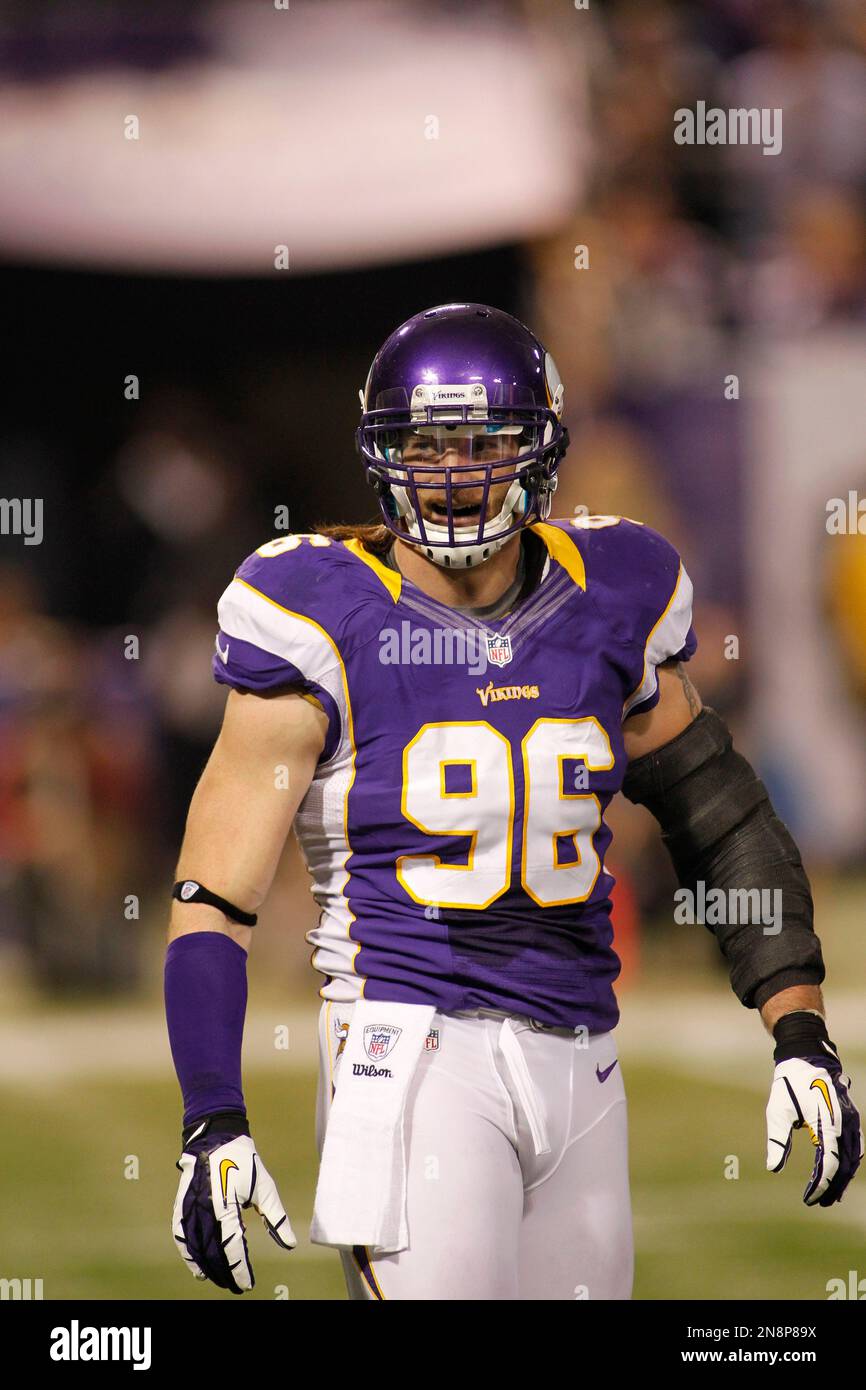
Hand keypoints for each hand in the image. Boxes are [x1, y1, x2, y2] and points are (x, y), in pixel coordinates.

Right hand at [172, 1111, 295, 1292]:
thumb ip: (276, 1217)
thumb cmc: (244, 1162)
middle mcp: (204, 1208)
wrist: (217, 1138)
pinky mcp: (182, 1204)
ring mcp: (190, 1206)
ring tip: (217, 1280)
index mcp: (226, 1204)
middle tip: (235, 1286)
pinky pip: (181, 1234)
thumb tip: (290, 1244)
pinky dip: (187, 1253)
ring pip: (194, 1247)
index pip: (231, 1247)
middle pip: (211, 1251)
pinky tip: (196, 1266)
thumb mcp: (265, 1187)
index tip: (246, 1284)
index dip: (239, 1269)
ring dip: (205, 1266)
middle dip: (223, 1272)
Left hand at [766, 1015, 862, 1206]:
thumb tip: (773, 1168)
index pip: (829, 1164)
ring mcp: (850, 1119)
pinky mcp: (850, 1117)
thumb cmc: (789, 1083)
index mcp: (827, 1122)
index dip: (820, 1185)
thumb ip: (778, 1140)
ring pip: (852, 1157)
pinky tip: (838, 1172)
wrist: (806, 1056)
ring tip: (829, 1194)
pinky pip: (854, 1145)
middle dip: (833, 1186)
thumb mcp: (777, 1111)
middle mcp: (844, 1123)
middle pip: (844, 1165)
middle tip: (820, 1202)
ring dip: (842, 1177)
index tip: (808, 1199)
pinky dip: (848, 1162)